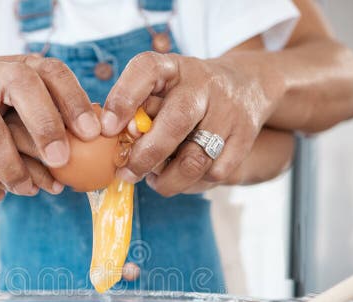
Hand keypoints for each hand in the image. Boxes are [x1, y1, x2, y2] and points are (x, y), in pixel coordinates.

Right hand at [0, 55, 99, 200]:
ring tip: (28, 190)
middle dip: (45, 127)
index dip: (74, 100)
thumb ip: (55, 107)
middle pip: (22, 90)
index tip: (93, 132)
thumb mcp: (22, 90)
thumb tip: (102, 139)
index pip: (52, 73)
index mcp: (22, 68)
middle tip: (62, 162)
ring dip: (14, 169)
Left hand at [102, 51, 281, 195]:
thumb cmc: (184, 94)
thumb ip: (136, 110)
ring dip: (167, 179)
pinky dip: (192, 184)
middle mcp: (203, 84)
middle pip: (175, 123)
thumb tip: (109, 138)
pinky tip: (181, 177)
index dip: (123, 99)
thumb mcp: (160, 88)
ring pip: (195, 159)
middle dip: (145, 156)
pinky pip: (214, 173)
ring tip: (153, 180)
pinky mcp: (244, 136)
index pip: (146, 70)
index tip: (107, 128)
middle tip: (126, 174)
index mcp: (172, 67)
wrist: (245, 86)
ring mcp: (228, 110)